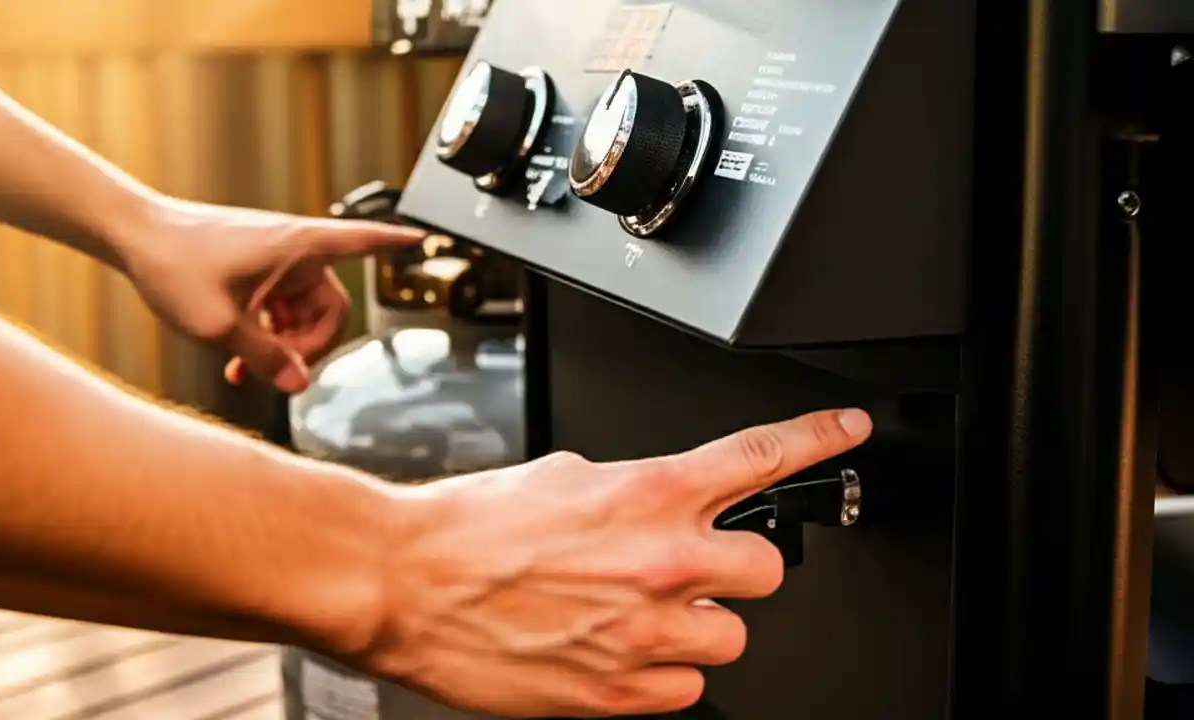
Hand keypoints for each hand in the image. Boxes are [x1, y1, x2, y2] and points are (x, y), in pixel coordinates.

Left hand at [120, 196, 423, 392]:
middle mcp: (293, 251)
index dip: (396, 243)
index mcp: (298, 248)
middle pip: (330, 308)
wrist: (133, 237)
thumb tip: (301, 384)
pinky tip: (240, 363)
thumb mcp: (220, 326)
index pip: (363, 240)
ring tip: (248, 372)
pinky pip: (278, 310)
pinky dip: (266, 335)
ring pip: (301, 315)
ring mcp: (274, 262)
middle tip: (281, 371)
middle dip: (310, 345)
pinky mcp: (255, 271)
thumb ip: (266, 358)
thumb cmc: (175, 264)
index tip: (424, 238)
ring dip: (283, 347)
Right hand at [345, 409, 872, 717]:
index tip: (845, 430)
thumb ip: (633, 490)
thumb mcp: (564, 476)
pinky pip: (686, 686)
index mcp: (648, 493)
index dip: (819, 439)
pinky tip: (618, 648)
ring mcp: (644, 632)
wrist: (405, 581)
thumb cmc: (469, 525)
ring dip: (699, 624)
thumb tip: (661, 504)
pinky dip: (662, 669)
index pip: (763, 457)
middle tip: (697, 564)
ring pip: (733, 638)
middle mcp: (660, 562)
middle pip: (770, 572)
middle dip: (740, 566)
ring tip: (641, 612)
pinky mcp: (617, 692)